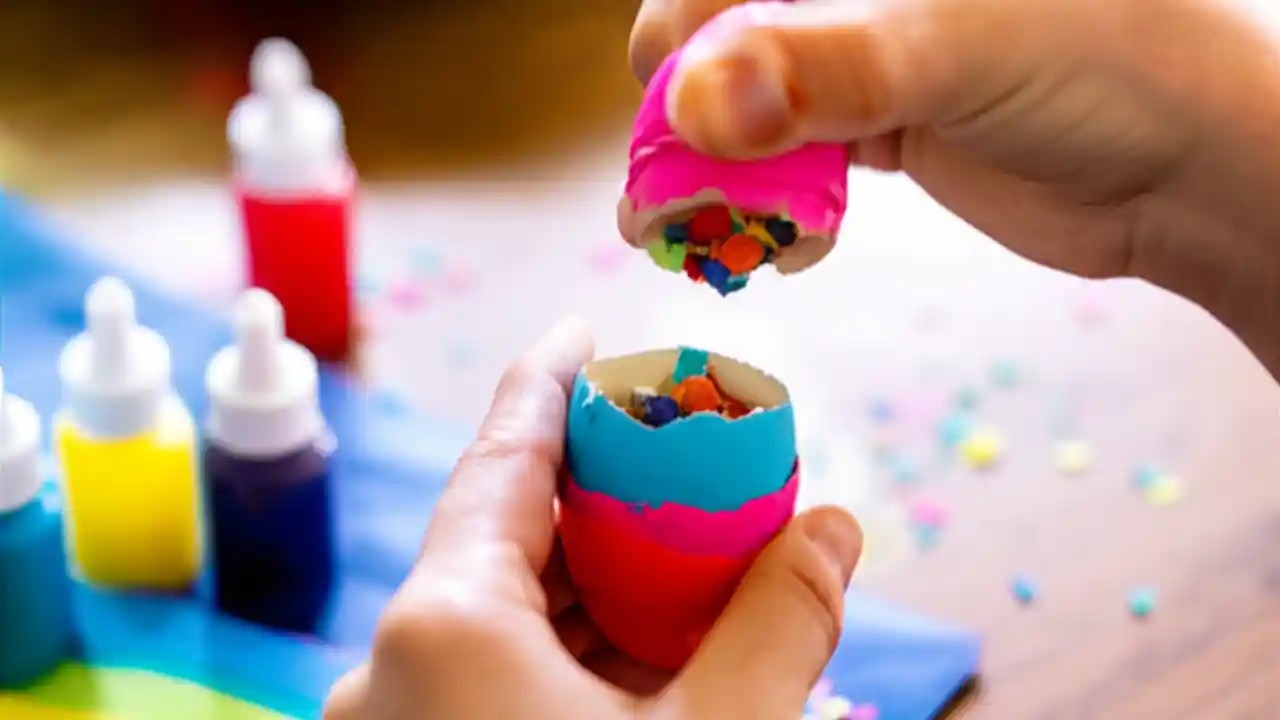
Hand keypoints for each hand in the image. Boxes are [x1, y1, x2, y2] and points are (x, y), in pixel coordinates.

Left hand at [323, 318, 863, 719]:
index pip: (504, 458)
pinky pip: (485, 673)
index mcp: (443, 627)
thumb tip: (834, 530)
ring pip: (494, 614)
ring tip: (675, 561)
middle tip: (676, 462)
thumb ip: (779, 625)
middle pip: (501, 535)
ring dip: (586, 583)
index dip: (549, 383)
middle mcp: (388, 666)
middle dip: (596, 496)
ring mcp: (393, 716)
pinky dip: (563, 650)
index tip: (582, 333)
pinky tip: (634, 658)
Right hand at [630, 0, 1279, 376]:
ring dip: (711, 176)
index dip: (682, 30)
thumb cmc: (1103, 62)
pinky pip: (786, 159)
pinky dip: (765, 204)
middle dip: (683, 121)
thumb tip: (690, 103)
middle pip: (718, 39)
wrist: (1188, 162)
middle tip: (668, 196)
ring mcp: (858, 56)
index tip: (674, 107)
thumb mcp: (954, 49)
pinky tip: (776, 245)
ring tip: (686, 238)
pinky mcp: (874, 126)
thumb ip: (822, 70)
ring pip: (743, 106)